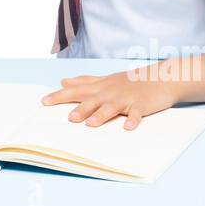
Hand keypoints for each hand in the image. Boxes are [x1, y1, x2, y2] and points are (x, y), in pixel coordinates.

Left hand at [40, 69, 180, 130]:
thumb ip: (84, 81)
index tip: (44, 102)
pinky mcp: (141, 104)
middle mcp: (111, 91)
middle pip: (93, 99)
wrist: (160, 77)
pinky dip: (133, 120)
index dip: (60, 96)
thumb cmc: (130, 81)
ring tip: (91, 124)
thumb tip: (63, 81)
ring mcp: (126, 98)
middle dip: (81, 108)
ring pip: (112, 106)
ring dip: (102, 114)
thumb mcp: (106, 79)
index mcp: (101, 87)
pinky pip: (137, 113)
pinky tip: (128, 128)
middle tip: (68, 118)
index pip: (77, 90)